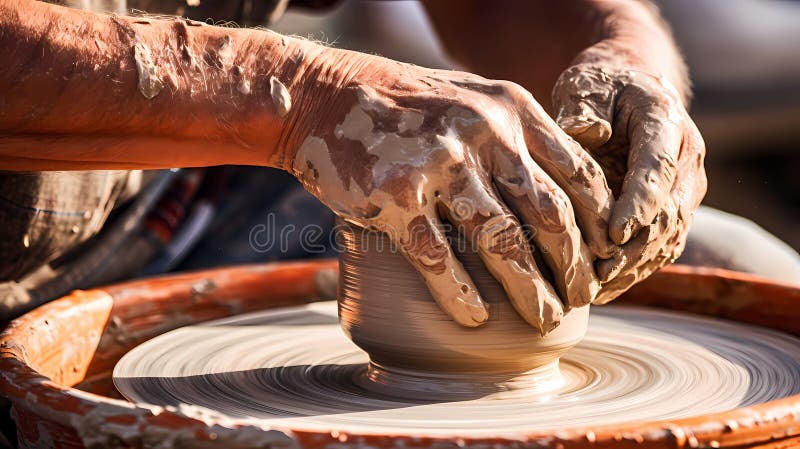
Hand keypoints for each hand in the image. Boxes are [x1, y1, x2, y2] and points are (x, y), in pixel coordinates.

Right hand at [288, 57, 613, 333]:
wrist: (325, 98)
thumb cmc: (405, 107)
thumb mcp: (473, 101)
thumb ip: (516, 136)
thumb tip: (564, 192)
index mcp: (511, 110)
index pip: (578, 173)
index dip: (599, 223)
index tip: (607, 258)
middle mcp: (483, 132)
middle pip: (548, 213)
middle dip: (574, 264)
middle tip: (584, 298)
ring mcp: (438, 163)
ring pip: (501, 240)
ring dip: (530, 289)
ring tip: (545, 319)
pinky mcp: (394, 196)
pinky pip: (436, 257)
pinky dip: (459, 293)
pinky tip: (475, 320)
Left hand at [553, 63, 706, 300]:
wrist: (623, 95)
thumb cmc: (599, 90)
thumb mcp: (587, 85)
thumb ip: (584, 107)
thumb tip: (586, 132)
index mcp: (666, 124)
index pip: (658, 170)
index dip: (640, 205)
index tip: (615, 235)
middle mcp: (685, 160)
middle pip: (668, 213)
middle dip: (634, 248)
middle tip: (597, 275)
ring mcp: (683, 189)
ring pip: (668, 237)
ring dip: (634, 267)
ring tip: (596, 291)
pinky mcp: (673, 211)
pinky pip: (660, 247)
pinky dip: (635, 270)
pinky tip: (603, 290)